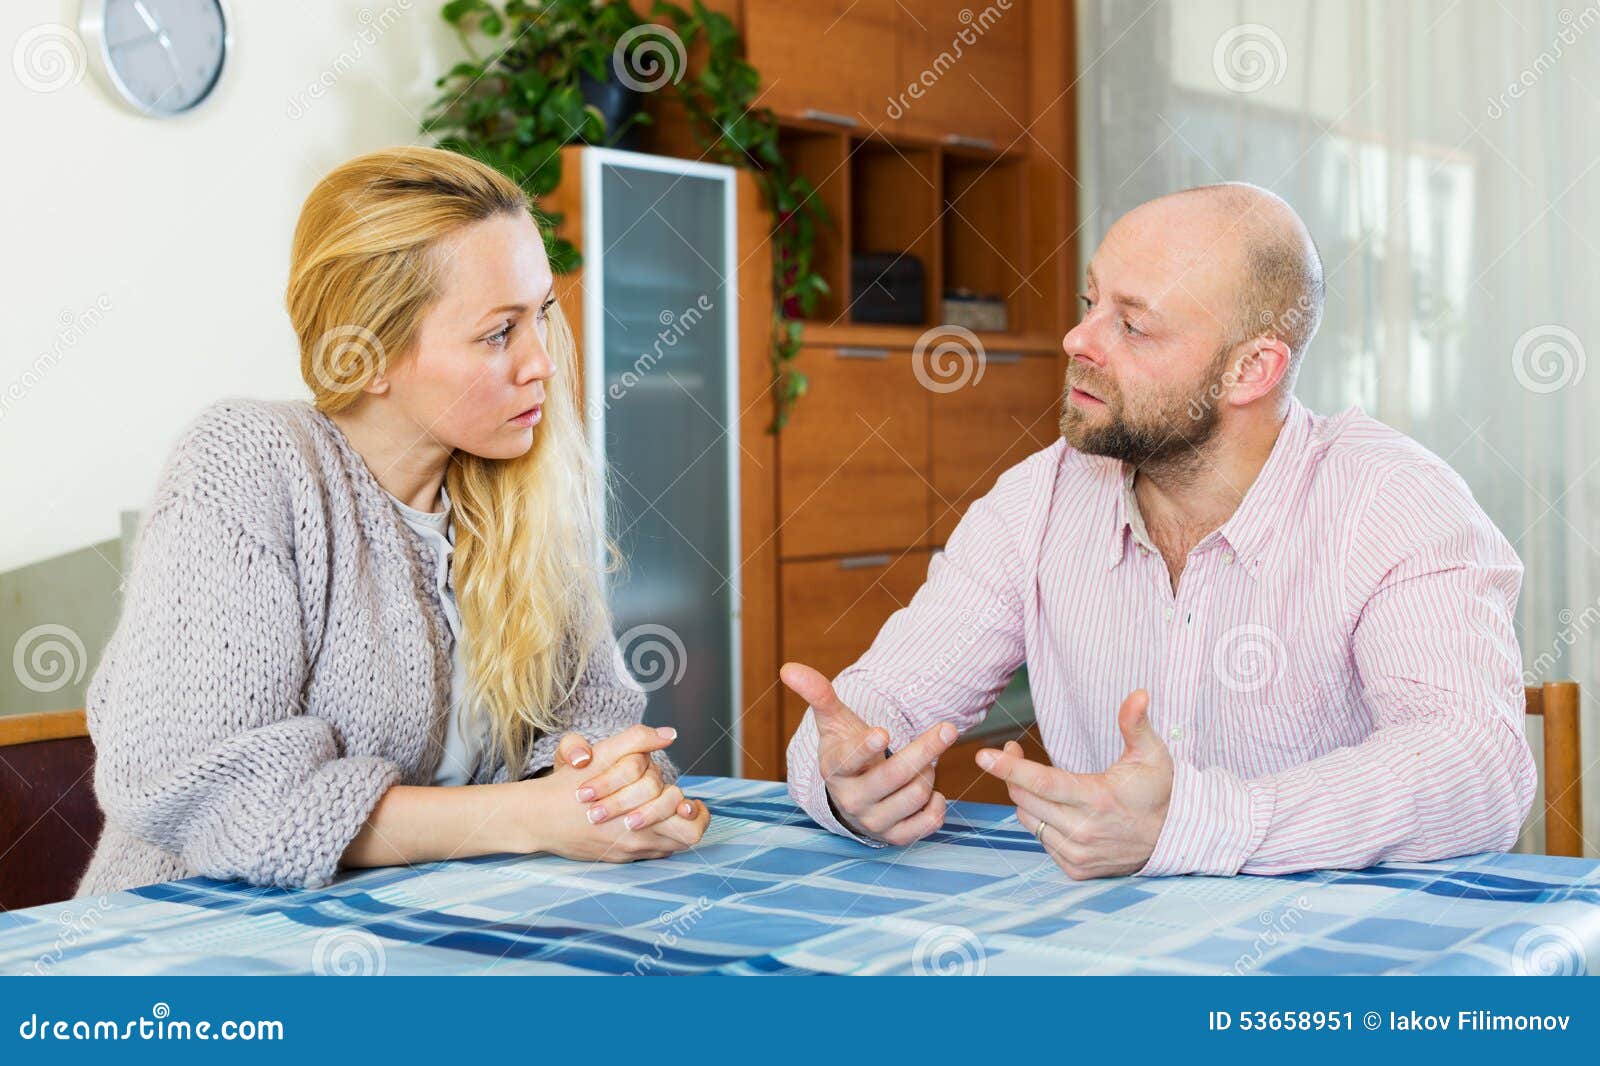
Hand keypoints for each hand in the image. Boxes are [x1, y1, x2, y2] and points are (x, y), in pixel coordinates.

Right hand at [505, 724, 707, 861]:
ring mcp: (628, 851)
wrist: (538, 819)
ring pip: (672, 847)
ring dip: (674, 829)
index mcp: (639, 816)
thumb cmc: (569, 785)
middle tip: (683, 806)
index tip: (690, 801)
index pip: (687, 821)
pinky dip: (659, 839)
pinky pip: (653, 854)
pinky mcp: (618, 858)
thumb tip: (669, 734)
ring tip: (670, 814)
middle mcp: (638, 839)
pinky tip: (649, 822)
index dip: (695, 811)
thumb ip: (637, 740)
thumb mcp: (603, 754)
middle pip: (685, 836)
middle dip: (686, 818)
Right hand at [780, 661, 956, 845]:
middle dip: (925, 750)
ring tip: (920, 765)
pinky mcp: (895, 838)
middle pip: (895, 775)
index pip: (849, 760)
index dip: (866, 748)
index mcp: (835, 769)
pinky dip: (937, 804)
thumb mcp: (833, 721)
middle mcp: (852, 800)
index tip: (883, 733)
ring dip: (928, 773)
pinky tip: (931, 791)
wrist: (852, 793)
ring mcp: (873, 822)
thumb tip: (789, 669)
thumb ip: (817, 693)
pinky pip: (929, 823)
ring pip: (917, 794)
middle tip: (948, 728)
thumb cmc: (846, 748)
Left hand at [976, 690, 1171, 878]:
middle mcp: (1083, 830)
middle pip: (1026, 799)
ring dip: (1025, 797)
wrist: (1171, 839)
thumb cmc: (1157, 791)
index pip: (1043, 783)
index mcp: (1097, 800)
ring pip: (1028, 820)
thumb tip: (1137, 693)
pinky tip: (1058, 810)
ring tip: (1040, 781)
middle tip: (1015, 749)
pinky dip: (1040, 821)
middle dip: (1013, 772)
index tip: (983, 755)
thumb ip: (1136, 724)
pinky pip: (1040, 840)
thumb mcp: (1152, 754)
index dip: (1011, 768)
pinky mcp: (1075, 869)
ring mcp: (1077, 853)